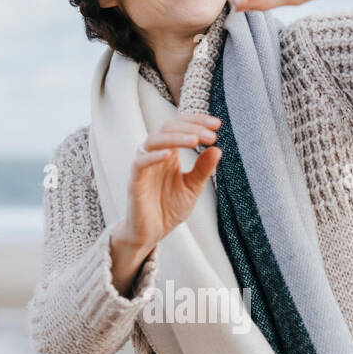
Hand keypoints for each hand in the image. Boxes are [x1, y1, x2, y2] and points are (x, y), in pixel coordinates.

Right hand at [112, 114, 221, 290]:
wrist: (152, 232)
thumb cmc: (169, 208)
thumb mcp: (193, 188)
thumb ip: (203, 169)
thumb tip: (218, 149)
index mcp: (169, 153)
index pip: (180, 126)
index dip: (197, 121)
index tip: (217, 125)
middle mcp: (155, 155)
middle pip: (167, 128)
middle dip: (190, 128)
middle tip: (210, 135)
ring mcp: (144, 166)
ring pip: (153, 140)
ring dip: (175, 138)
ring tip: (195, 141)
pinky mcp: (134, 181)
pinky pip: (140, 162)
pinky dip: (153, 156)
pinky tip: (170, 155)